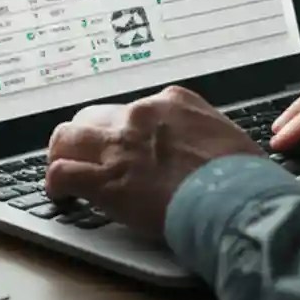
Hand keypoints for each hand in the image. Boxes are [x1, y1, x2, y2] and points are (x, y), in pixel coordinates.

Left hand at [44, 85, 263, 237]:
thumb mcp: (229, 137)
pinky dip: (56, 185)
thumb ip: (206, 137)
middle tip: (94, 158)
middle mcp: (140, 116)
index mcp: (173, 102)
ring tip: (65, 169)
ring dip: (63, 154)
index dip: (128, 131)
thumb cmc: (243, 175)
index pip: (135, 108)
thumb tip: (208, 153)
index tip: (131, 147)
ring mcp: (118, 146)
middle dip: (91, 138)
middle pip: (95, 117)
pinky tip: (62, 196)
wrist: (235, 197)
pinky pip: (61, 174)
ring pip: (66, 138)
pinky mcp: (104, 179)